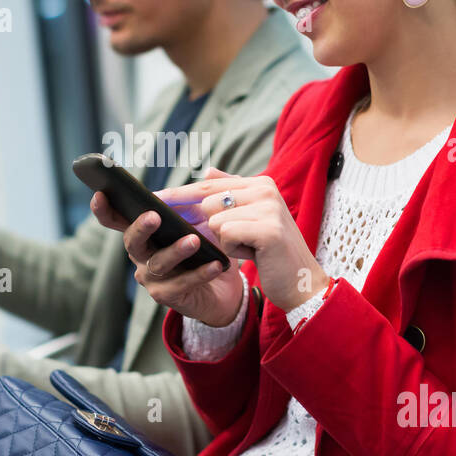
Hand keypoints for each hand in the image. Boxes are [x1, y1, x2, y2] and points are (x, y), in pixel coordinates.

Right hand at [90, 190, 244, 326]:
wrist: (225, 288)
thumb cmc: (209, 249)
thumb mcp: (209, 219)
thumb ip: (208, 195)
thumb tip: (210, 172)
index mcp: (144, 232)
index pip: (116, 219)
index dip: (104, 209)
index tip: (100, 193)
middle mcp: (141, 255)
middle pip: (132, 241)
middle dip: (141, 227)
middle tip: (154, 216)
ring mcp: (151, 278)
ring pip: (158, 263)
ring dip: (176, 250)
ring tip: (194, 240)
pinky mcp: (168, 296)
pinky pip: (182, 284)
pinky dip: (199, 273)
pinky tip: (215, 265)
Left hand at [153, 167, 328, 312]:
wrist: (302, 282)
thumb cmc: (271, 253)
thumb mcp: (251, 219)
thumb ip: (231, 194)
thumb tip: (206, 172)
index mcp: (260, 183)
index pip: (208, 185)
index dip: (179, 194)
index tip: (152, 199)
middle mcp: (266, 189)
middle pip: (207, 203)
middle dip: (207, 226)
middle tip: (236, 240)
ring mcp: (268, 207)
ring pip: (215, 221)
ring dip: (226, 242)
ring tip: (252, 247)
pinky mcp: (268, 229)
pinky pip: (226, 235)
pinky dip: (235, 250)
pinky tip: (256, 254)